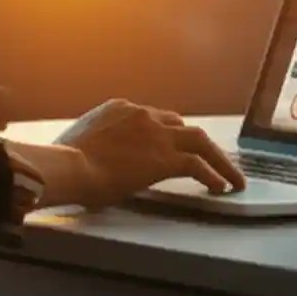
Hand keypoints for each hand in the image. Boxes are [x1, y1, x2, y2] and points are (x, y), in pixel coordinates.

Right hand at [52, 99, 244, 207]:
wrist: (68, 166)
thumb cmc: (63, 160)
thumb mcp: (78, 141)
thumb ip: (95, 143)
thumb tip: (93, 158)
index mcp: (120, 108)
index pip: (152, 117)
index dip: (164, 133)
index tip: (170, 146)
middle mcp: (142, 114)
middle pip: (180, 124)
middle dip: (195, 141)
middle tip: (209, 158)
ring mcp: (157, 134)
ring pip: (200, 140)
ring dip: (219, 159)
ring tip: (232, 176)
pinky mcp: (165, 157)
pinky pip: (198, 165)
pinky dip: (214, 175)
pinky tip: (221, 187)